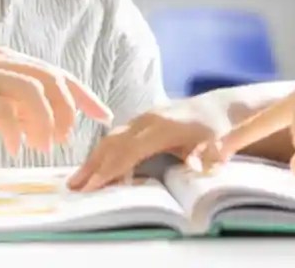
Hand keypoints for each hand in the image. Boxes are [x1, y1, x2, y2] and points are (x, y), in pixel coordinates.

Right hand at [0, 47, 111, 153]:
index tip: (104, 115)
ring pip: (32, 90)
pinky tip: (15, 149)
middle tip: (70, 138)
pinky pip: (1, 110)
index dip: (84, 94)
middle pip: (51, 78)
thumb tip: (46, 124)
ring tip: (44, 146)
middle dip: (70, 109)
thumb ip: (16, 110)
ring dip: (45, 121)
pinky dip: (15, 131)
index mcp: (6, 61)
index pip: (56, 73)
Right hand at [67, 95, 231, 190]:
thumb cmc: (219, 128)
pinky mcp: (143, 122)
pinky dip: (103, 153)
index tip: (92, 187)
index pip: (129, 150)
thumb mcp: (221, 141)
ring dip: (93, 160)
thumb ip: (211, 154)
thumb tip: (200, 166)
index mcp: (163, 126)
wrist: (221, 106)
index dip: (110, 169)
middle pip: (113, 143)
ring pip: (112, 139)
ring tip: (75, 181)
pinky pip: (118, 137)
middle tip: (73, 187)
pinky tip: (95, 170)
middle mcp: (148, 119)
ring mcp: (144, 119)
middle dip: (92, 165)